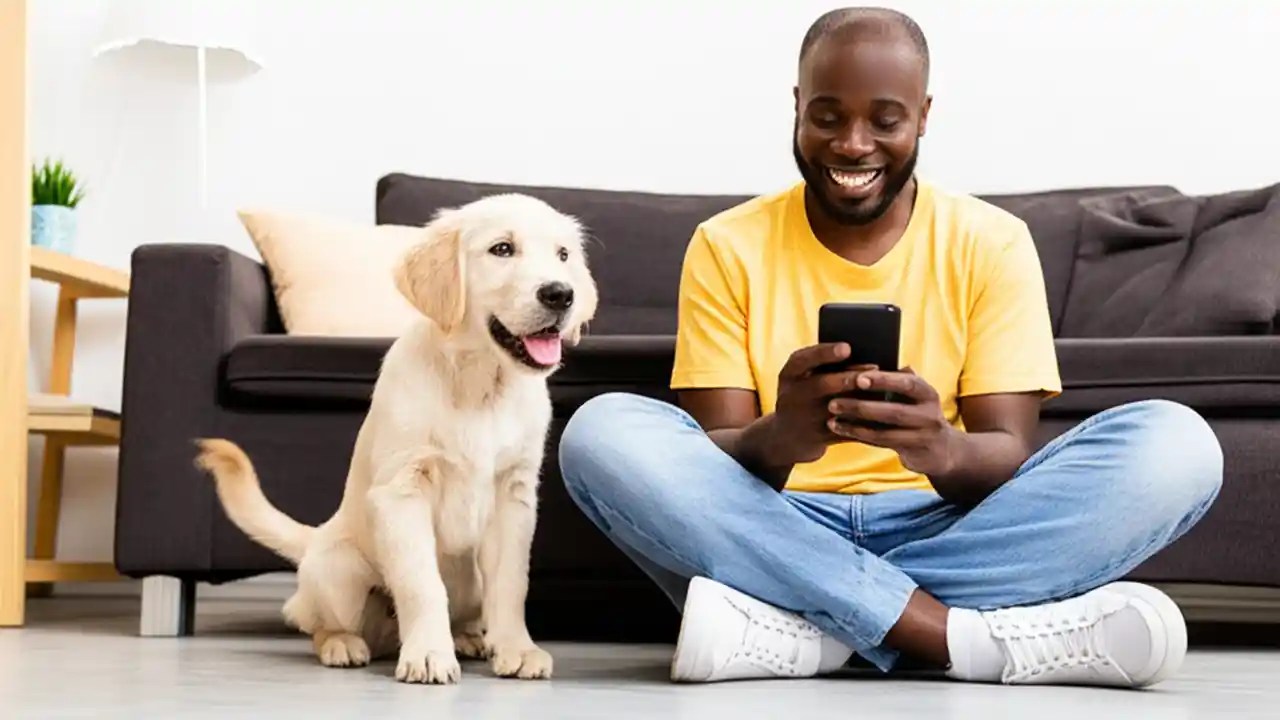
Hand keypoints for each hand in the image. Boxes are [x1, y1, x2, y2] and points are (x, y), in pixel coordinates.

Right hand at [751, 342, 875, 468]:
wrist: (787, 437)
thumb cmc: (804, 396)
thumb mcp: (801, 379)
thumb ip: (822, 365)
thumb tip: (860, 352)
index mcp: (788, 376)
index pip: (802, 360)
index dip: (825, 354)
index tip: (847, 347)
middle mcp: (792, 397)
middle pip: (821, 385)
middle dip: (849, 377)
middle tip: (874, 368)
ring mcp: (804, 419)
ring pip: (837, 409)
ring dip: (862, 399)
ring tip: (885, 389)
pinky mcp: (818, 439)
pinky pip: (846, 429)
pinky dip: (865, 421)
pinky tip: (883, 412)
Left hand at [826, 367, 958, 476]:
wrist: (942, 450)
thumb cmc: (918, 413)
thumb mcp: (915, 395)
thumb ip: (899, 379)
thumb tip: (871, 359)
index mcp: (927, 393)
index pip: (908, 384)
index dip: (884, 380)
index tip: (859, 377)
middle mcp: (929, 414)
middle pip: (894, 411)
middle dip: (862, 406)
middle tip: (834, 401)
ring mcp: (922, 436)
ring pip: (885, 431)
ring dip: (855, 424)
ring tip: (832, 417)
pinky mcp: (913, 452)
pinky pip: (882, 443)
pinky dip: (860, 435)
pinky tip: (840, 429)